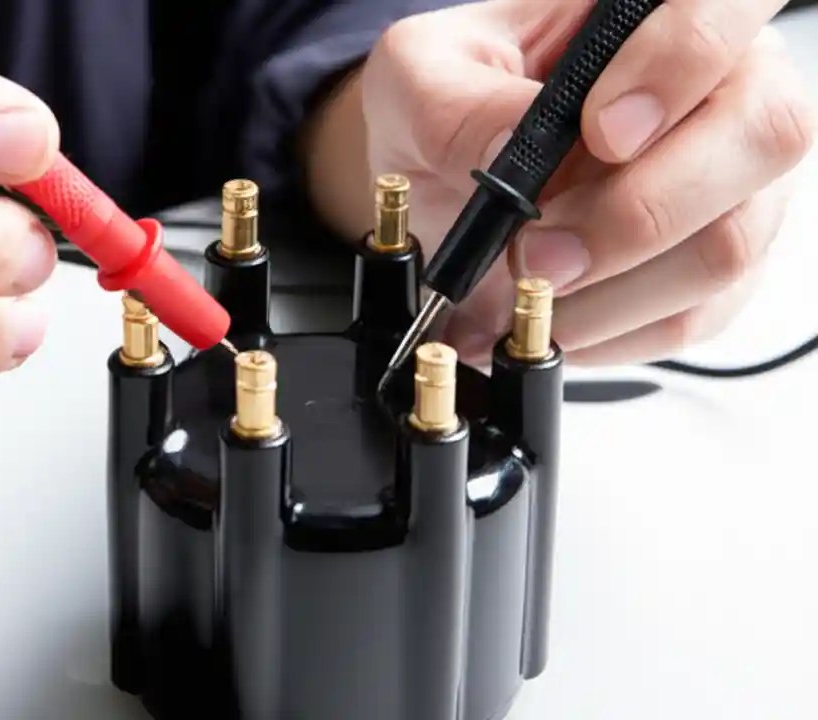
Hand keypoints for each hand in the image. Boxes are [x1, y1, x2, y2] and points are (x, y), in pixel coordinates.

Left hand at [344, 0, 812, 365]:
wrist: (434, 188)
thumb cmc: (444, 110)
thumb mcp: (417, 83)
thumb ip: (456, 108)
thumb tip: (511, 151)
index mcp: (651, 15)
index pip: (723, 9)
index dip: (679, 68)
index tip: (601, 131)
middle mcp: (719, 90)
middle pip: (761, 136)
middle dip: (638, 212)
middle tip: (539, 248)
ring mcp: (729, 184)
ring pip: (730, 244)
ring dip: (615, 286)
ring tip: (531, 285)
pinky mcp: (714, 271)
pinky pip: (695, 315)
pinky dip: (612, 330)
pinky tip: (554, 316)